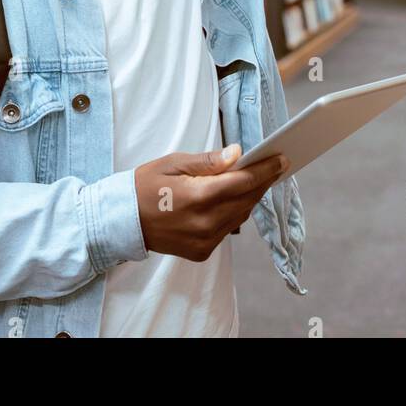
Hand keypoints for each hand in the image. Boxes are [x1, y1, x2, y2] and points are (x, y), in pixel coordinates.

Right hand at [134, 145, 288, 262]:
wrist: (123, 221)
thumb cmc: (146, 185)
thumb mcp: (173, 163)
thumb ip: (208, 162)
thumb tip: (238, 154)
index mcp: (198, 196)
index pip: (243, 181)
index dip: (265, 169)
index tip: (281, 159)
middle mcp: (205, 223)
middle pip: (247, 199)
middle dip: (262, 182)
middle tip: (275, 166)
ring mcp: (204, 240)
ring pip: (241, 215)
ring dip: (250, 197)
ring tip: (255, 180)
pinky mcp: (202, 251)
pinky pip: (228, 229)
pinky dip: (234, 213)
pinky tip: (231, 200)